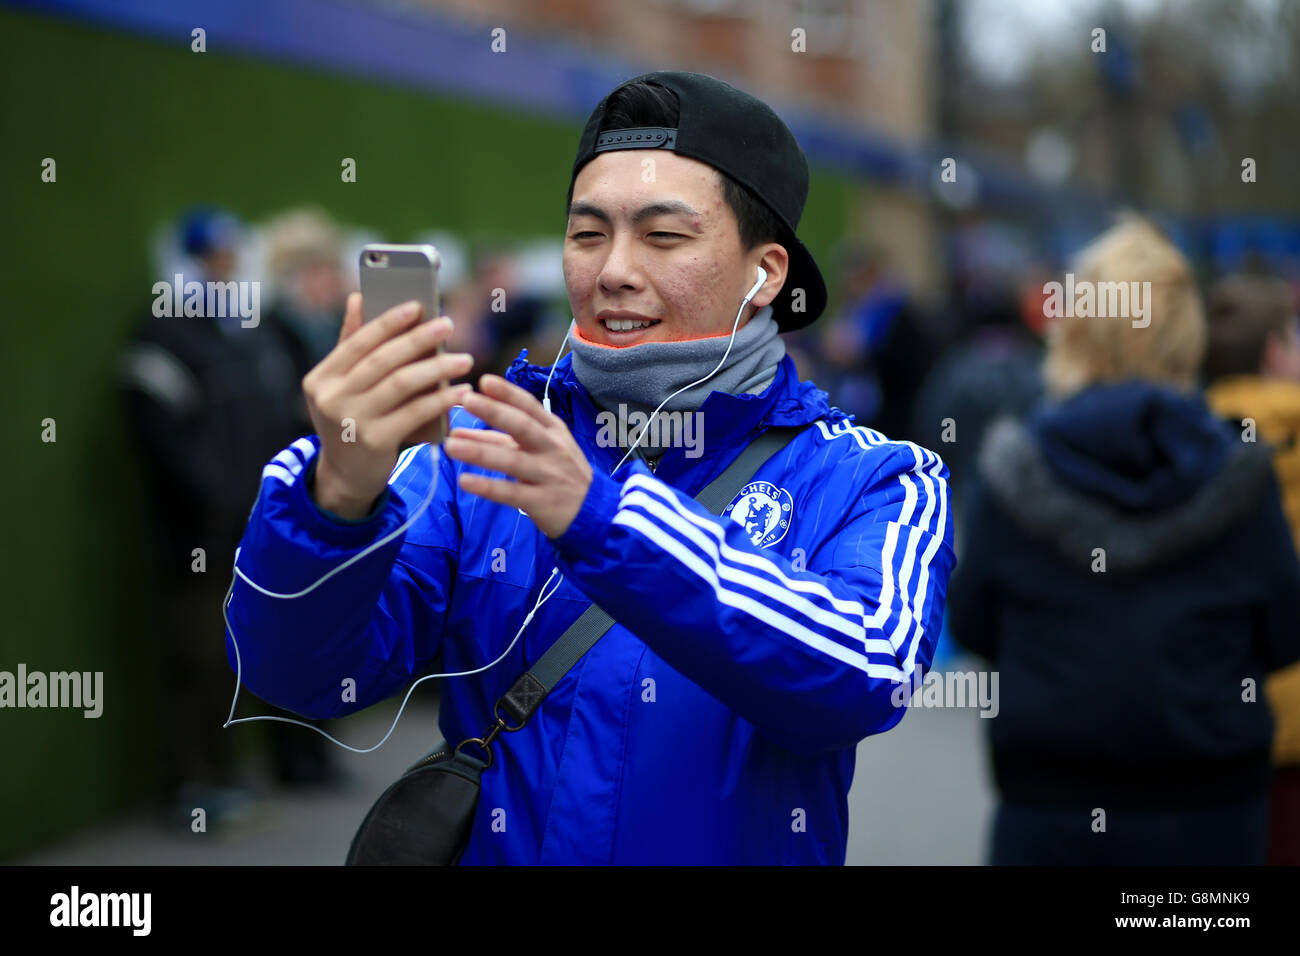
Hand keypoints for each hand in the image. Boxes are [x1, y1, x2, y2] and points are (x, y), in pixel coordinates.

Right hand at [302, 292, 473, 518]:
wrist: (345, 477)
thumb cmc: (352, 422)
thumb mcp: (342, 387)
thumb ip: (351, 345)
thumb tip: (358, 297)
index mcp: (321, 379)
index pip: (358, 342)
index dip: (388, 322)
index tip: (418, 305)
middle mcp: (331, 399)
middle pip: (382, 360)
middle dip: (419, 340)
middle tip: (448, 325)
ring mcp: (351, 422)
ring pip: (401, 384)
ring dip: (436, 368)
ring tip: (464, 359)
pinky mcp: (375, 442)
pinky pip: (415, 413)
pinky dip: (441, 399)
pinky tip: (460, 391)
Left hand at [443, 374, 592, 538]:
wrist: (593, 512)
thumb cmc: (559, 473)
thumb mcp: (538, 449)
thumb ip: (499, 439)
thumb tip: (457, 431)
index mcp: (553, 430)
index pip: (530, 407)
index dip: (508, 393)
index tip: (484, 380)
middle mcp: (553, 449)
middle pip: (523, 426)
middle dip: (495, 412)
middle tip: (466, 400)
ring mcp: (549, 475)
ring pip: (513, 460)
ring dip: (481, 451)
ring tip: (451, 444)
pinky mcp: (543, 502)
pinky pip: (512, 492)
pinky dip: (488, 487)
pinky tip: (465, 480)